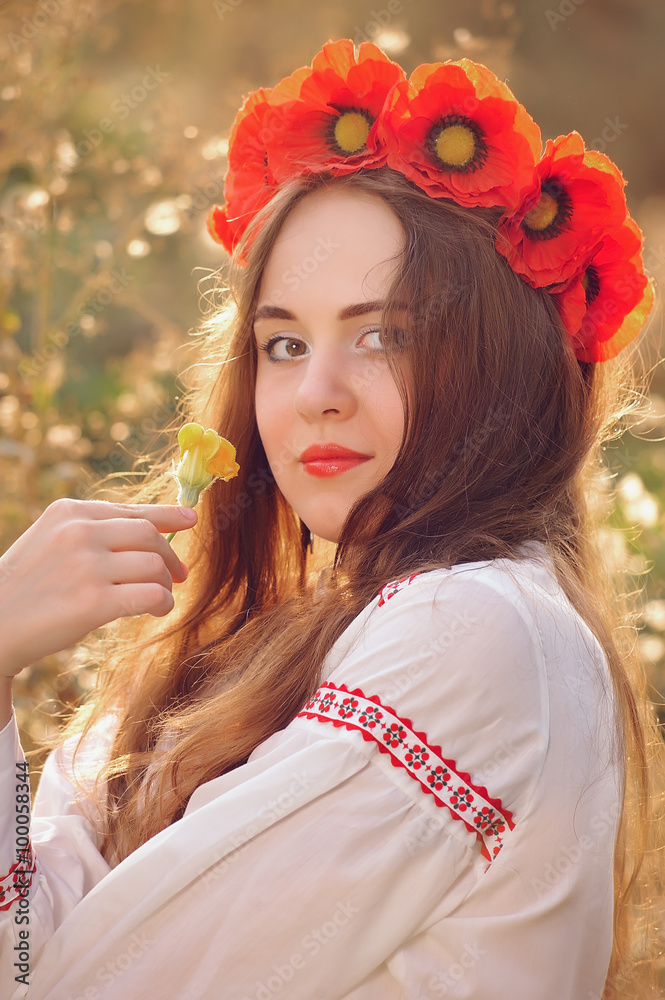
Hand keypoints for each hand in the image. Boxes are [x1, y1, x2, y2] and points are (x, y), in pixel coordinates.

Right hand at [0, 498, 197, 679]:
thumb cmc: (27, 585)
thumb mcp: (52, 540)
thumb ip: (93, 530)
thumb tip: (153, 528)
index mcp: (70, 512)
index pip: (131, 510)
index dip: (167, 515)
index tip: (190, 520)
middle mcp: (79, 532)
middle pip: (149, 535)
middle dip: (170, 556)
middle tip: (177, 574)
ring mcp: (87, 566)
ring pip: (154, 565)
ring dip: (164, 584)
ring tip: (158, 596)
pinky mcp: (94, 602)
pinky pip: (151, 595)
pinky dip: (162, 603)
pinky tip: (156, 610)